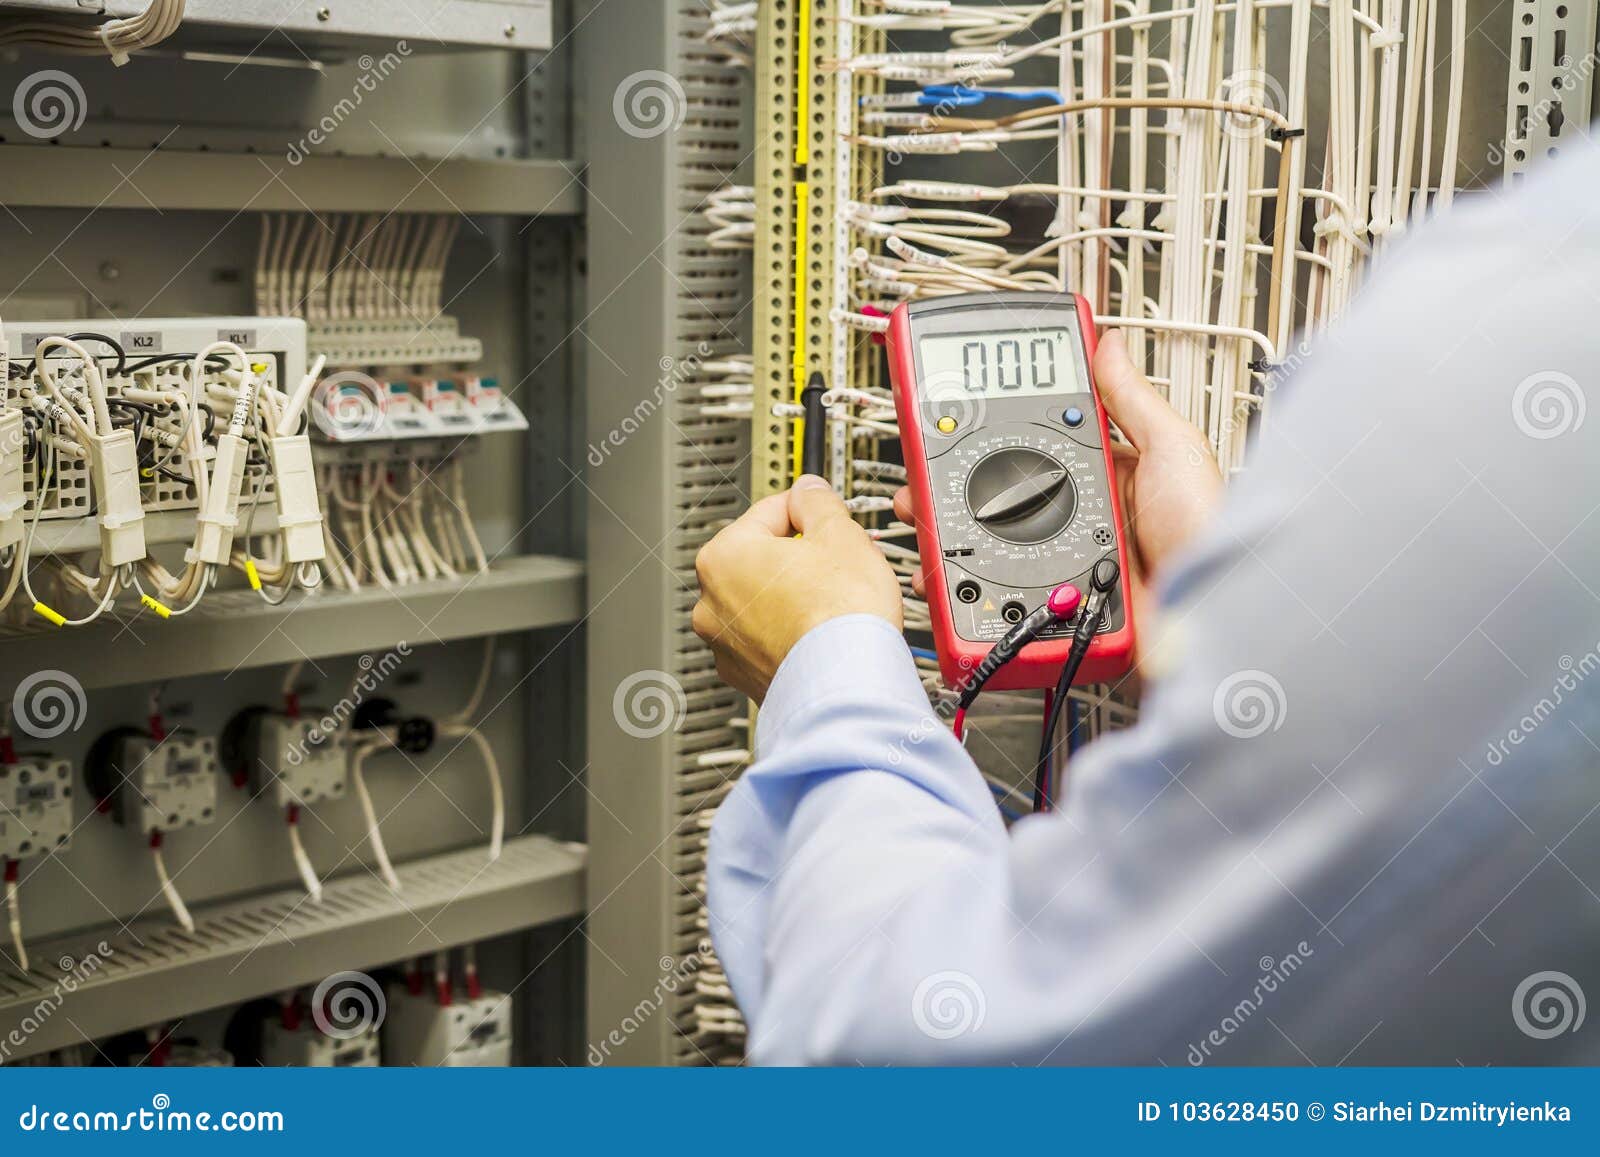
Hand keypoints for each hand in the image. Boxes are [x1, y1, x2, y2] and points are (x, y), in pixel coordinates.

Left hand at [693, 476, 903, 701]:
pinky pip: (772, 642)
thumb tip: (807, 492)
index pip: (770, 512)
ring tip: (837, 602)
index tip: (827, 517)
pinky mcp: (748, 678)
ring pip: (766, 605)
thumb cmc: (839, 615)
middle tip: (842, 562)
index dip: (808, 512)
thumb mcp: (839, 533)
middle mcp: (711, 604)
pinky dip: (793, 635)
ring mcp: (726, 647)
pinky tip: (824, 635)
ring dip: (797, 597)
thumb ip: (817, 502)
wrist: (847, 687)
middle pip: (764, 561)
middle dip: (803, 558)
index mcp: (723, 557)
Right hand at [895, 329, 1222, 659]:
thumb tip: (1108, 345)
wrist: (1205, 610)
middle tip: (922, 467)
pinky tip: (938, 567)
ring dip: (943, 530)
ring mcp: (1062, 564)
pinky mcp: (1050, 606)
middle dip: (953, 481)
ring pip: (986, 545)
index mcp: (1107, 478)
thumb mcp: (1173, 448)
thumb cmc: (1206, 531)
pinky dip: (959, 585)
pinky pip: (994, 594)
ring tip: (919, 512)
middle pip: (1000, 496)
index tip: (961, 416)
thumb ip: (1133, 401)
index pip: (1040, 444)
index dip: (998, 431)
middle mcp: (1079, 520)